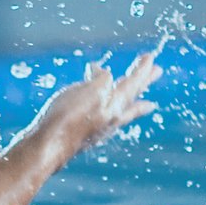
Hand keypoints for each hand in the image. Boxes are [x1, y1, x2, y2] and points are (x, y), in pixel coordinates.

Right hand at [24, 50, 162, 160]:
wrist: (47, 147)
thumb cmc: (68, 118)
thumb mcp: (89, 90)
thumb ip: (102, 79)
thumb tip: (105, 76)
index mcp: (115, 104)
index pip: (133, 83)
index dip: (141, 69)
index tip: (151, 57)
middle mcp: (112, 118)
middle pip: (132, 96)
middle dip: (144, 83)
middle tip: (158, 72)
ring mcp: (100, 129)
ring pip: (123, 111)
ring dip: (135, 102)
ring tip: (148, 103)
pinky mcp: (86, 136)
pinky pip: (108, 120)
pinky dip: (114, 113)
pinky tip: (111, 117)